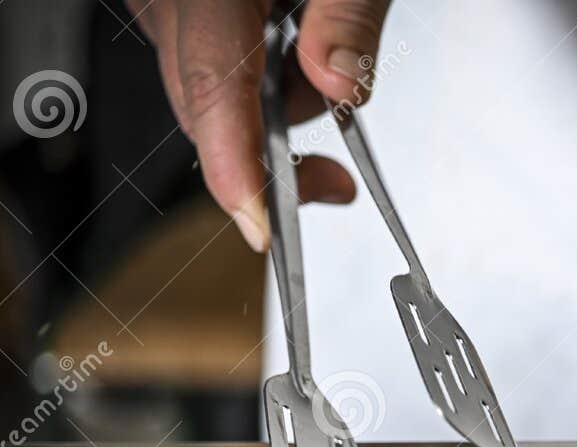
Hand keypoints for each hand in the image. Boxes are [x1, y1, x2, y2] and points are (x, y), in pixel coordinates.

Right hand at [129, 0, 393, 251]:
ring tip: (330, 74)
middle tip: (336, 185)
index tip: (262, 229)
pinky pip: (212, 71)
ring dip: (276, 109)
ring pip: (212, 96)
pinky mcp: (179, 16)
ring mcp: (165, 7)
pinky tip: (301, 64)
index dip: (235, 169)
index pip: (213, 87)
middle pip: (206, 109)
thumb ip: (346, 18)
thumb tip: (339, 85)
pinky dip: (261, 86)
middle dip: (273, 157)